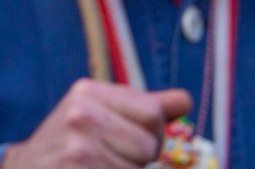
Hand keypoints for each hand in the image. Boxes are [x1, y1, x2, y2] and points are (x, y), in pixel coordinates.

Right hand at [0, 79, 192, 168]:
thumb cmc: (69, 144)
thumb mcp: (99, 114)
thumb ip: (143, 107)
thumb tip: (185, 100)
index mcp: (90, 92)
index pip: (152, 113)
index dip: (152, 134)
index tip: (134, 141)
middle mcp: (82, 114)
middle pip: (148, 145)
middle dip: (139, 160)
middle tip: (112, 159)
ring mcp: (78, 147)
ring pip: (137, 168)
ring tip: (99, 167)